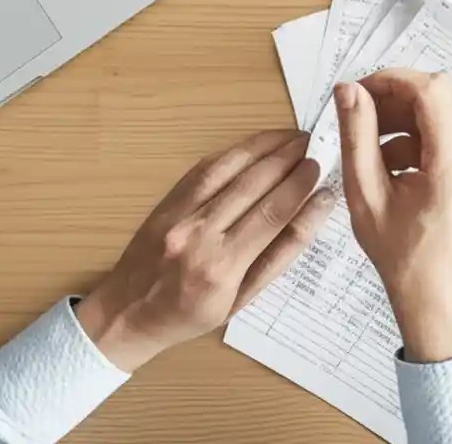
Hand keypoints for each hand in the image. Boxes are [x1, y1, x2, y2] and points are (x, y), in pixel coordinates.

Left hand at [76, 130, 333, 371]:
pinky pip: (207, 168)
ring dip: (266, 146)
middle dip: (289, 158)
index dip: (300, 185)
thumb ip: (281, 253)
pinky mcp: (169, 201)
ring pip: (230, 168)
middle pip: (254, 184)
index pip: (272, 214)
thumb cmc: (194, 314)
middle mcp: (199, 235)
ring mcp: (180, 214)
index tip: (323, 166)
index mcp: (222, 268)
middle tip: (316, 144)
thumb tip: (316, 208)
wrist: (128, 313)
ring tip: (293, 137)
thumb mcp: (245, 298)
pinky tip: (258, 144)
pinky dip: (237, 152)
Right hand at [334, 69, 451, 362]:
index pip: (431, 91)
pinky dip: (418, 139)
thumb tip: (349, 92)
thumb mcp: (366, 196)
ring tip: (371, 150)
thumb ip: (356, 138)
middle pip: (441, 96)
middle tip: (361, 114)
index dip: (391, 80)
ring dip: (405, 120)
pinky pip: (449, 137)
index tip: (359, 91)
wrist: (436, 299)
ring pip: (444, 114)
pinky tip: (392, 168)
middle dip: (397, 97)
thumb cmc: (401, 257)